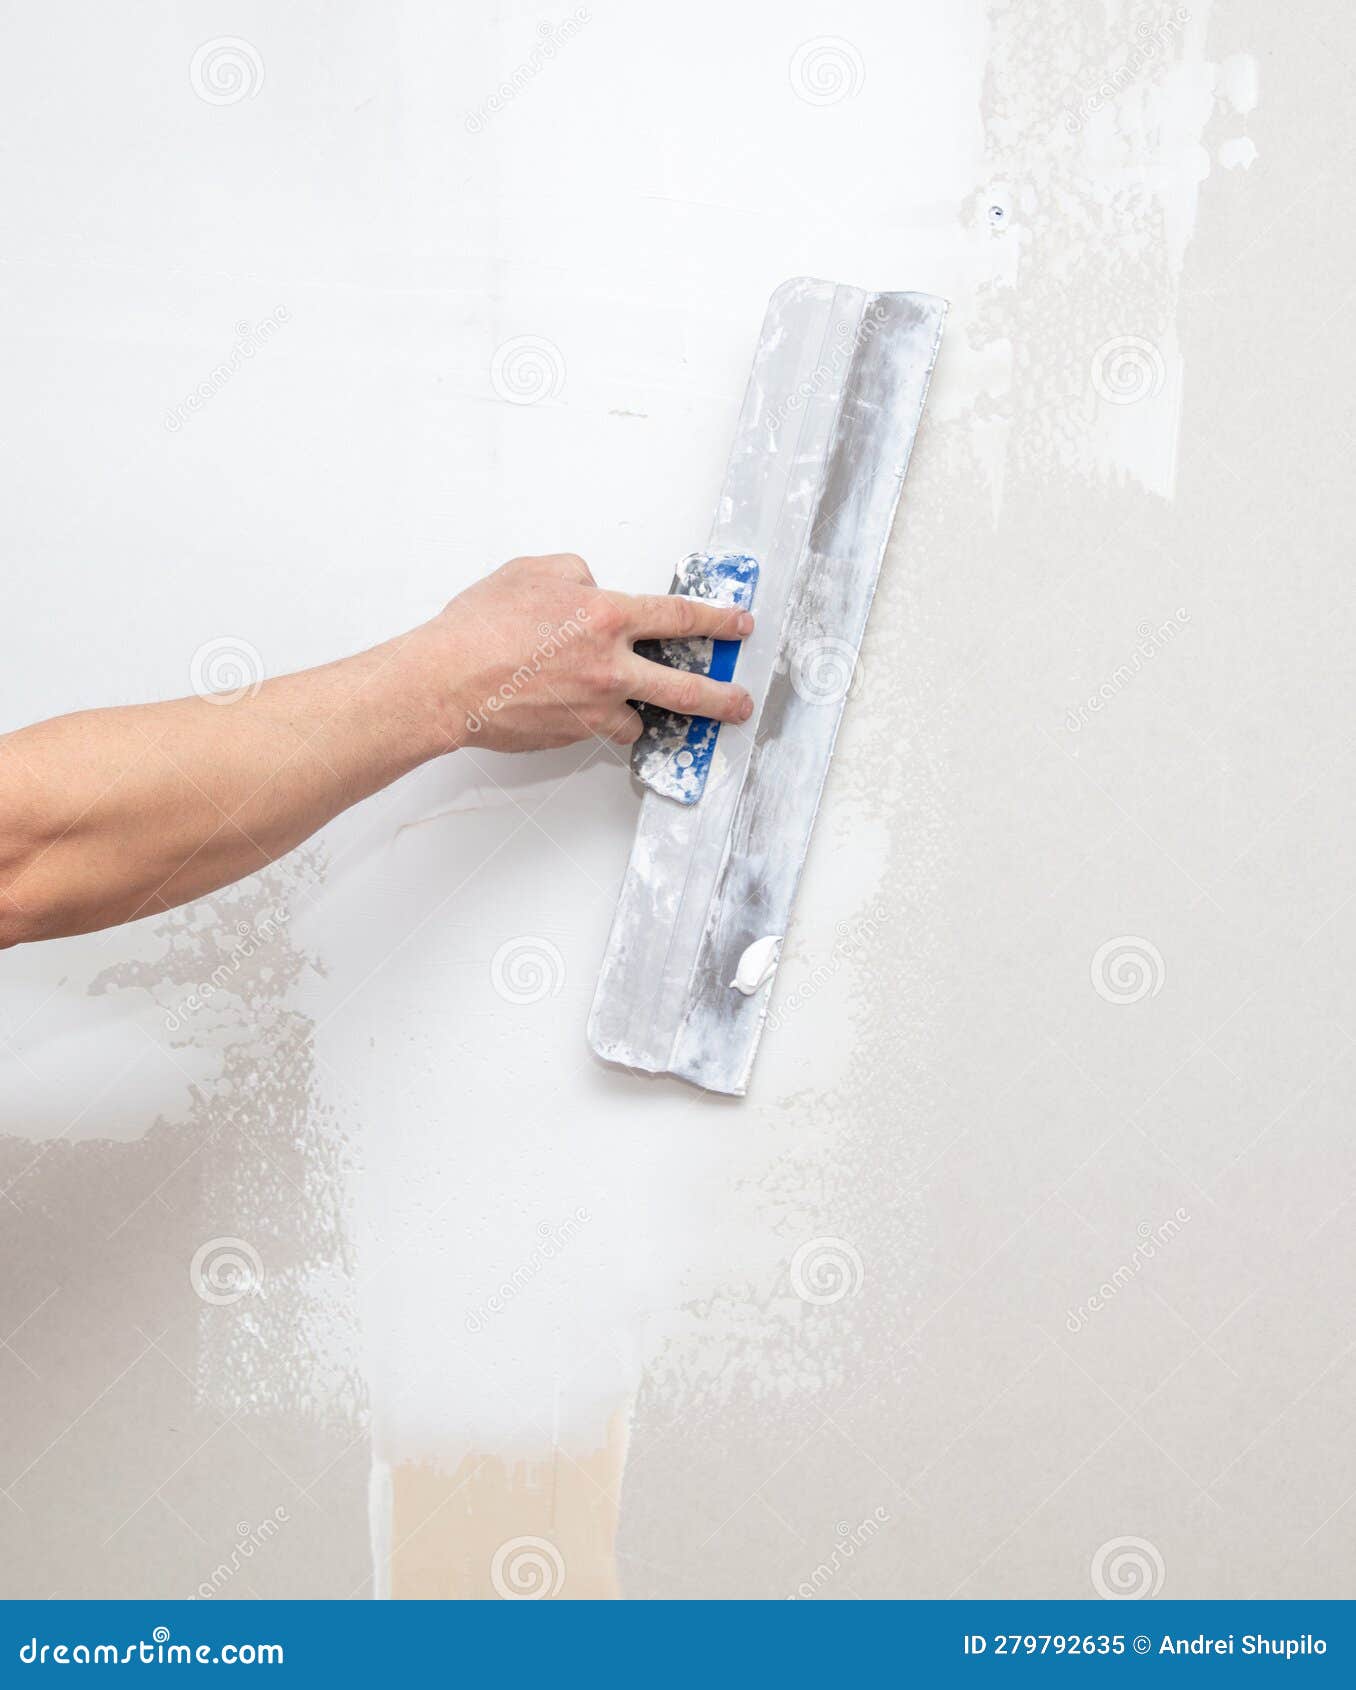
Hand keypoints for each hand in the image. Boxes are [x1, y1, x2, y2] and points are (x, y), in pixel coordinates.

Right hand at [424, 553, 754, 752]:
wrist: (447, 682)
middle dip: (724, 697)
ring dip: (642, 709)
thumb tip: (596, 588)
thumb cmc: (479, 628)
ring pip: (642, 714)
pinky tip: (582, 711)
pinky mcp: (577, 734)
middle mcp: (610, 665)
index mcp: (605, 616)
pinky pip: (605, 729)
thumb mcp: (532, 572)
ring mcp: (596, 706)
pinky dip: (603, 721)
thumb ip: (578, 576)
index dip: (717, 621)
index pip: (679, 616)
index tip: (739, 625)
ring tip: (637, 705)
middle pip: (688, 687)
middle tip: (743, 702)